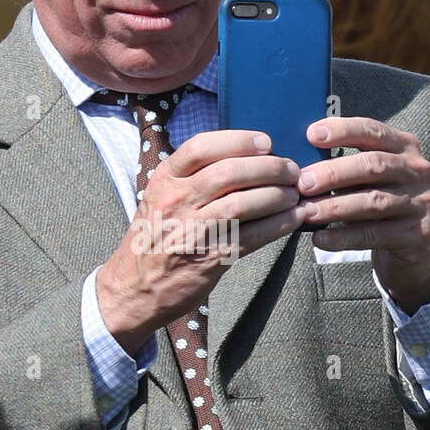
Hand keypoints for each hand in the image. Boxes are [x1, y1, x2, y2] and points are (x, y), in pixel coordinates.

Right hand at [97, 129, 307, 353]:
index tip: (266, 142)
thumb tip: (246, 158)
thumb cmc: (155, 239)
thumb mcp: (161, 198)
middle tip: (291, 171)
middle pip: (229, 172)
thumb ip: (194, 177)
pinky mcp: (208, 259)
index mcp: (164, 180)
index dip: (239, 140)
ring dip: (277, 196)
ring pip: (242, 203)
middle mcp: (175, 201)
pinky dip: (278, 225)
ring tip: (294, 194)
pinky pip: (251, 236)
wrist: (134, 289)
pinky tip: (294, 218)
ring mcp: (191, 231)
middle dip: (269, 168)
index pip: (202, 147)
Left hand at [298, 116, 429, 313]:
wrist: (418, 245)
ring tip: (305, 212)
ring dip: (334, 206)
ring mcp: (421, 202)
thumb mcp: (370, 178)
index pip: (372, 131)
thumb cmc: (382, 201)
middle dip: (333, 172)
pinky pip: (374, 234)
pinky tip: (320, 238)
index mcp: (404, 146)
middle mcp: (417, 170)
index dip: (343, 131)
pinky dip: (343, 237)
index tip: (311, 134)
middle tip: (302, 183)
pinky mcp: (417, 233)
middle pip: (372, 165)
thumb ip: (346, 166)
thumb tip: (298, 166)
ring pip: (373, 201)